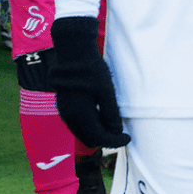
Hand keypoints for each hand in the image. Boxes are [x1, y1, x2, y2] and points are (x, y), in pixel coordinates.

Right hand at [49, 15, 128, 147]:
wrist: (73, 52)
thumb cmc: (91, 69)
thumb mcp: (106, 91)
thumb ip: (110, 114)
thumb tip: (116, 132)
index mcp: (80, 115)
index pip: (99, 138)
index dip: (115, 141)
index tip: (128, 137)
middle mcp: (69, 117)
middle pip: (89, 140)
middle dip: (106, 139)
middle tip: (122, 131)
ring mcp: (65, 112)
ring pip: (83, 134)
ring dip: (98, 133)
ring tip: (114, 123)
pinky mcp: (64, 107)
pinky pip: (78, 125)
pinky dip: (91, 126)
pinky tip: (102, 115)